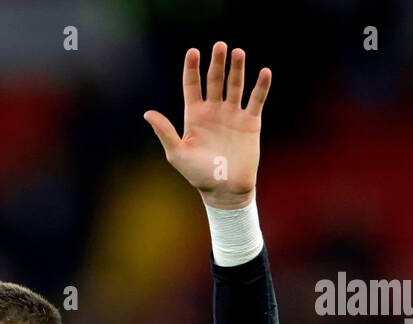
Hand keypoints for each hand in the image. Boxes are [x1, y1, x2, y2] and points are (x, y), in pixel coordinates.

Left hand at [143, 42, 270, 209]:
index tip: (193, 51)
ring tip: (237, 52)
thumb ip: (165, 132)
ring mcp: (232, 114)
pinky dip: (261, 86)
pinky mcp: (250, 122)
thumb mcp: (177, 154)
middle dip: (217, 63)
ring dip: (237, 69)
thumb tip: (148, 113)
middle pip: (215, 80)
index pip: (192, 85)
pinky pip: (256, 100)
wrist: (224, 190)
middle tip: (220, 46)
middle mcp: (213, 111)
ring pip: (235, 85)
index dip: (192, 69)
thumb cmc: (198, 174)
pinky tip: (264, 72)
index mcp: (194, 116)